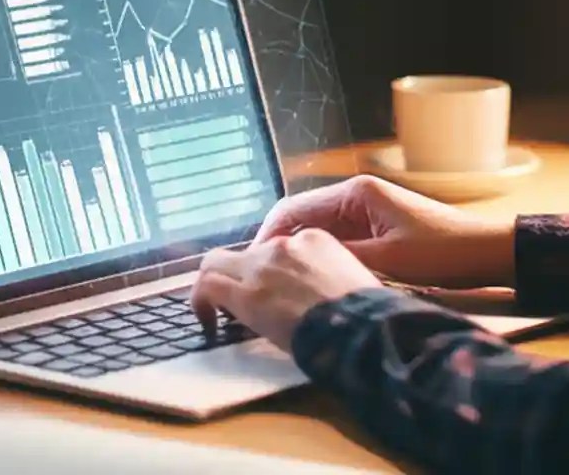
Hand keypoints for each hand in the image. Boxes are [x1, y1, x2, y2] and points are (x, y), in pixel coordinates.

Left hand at [189, 228, 381, 352]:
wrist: (361, 330)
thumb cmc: (367, 318)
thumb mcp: (352, 283)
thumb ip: (328, 278)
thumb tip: (317, 298)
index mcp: (316, 239)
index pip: (277, 248)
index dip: (267, 271)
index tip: (270, 292)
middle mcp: (285, 244)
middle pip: (245, 251)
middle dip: (236, 274)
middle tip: (234, 300)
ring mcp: (262, 264)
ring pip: (216, 262)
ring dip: (214, 286)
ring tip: (214, 311)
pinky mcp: (245, 291)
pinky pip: (207, 286)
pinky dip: (200, 302)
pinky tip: (207, 323)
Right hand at [252, 174, 516, 289]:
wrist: (488, 253)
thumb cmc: (442, 253)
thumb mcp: (387, 261)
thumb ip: (340, 258)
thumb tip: (296, 266)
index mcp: (354, 194)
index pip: (292, 208)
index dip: (266, 236)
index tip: (251, 264)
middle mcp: (355, 196)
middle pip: (300, 218)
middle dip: (278, 247)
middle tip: (260, 278)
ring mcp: (365, 211)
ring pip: (316, 232)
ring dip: (299, 254)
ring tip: (280, 283)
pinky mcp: (375, 228)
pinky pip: (336, 241)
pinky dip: (321, 258)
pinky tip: (313, 281)